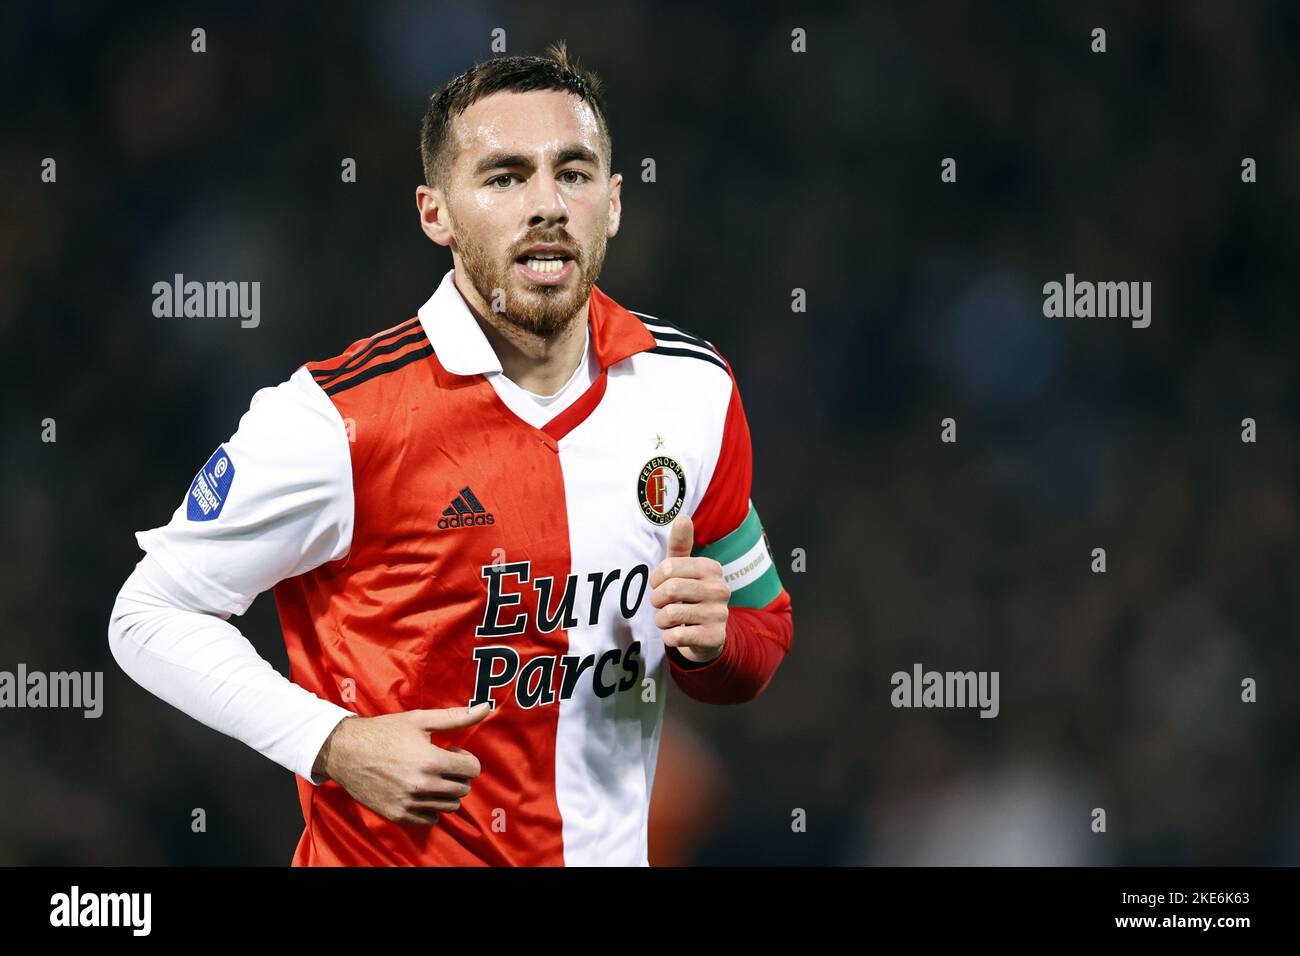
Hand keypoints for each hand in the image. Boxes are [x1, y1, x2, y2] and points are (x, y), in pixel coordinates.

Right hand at [312, 702, 489, 825]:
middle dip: (457, 775)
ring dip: (446, 791)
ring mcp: (409, 802)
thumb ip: (456, 717)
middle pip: (463, 789)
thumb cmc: (384, 732)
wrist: (346, 752)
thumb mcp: (420, 720)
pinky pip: (430, 819)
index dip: (466, 759)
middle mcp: (422, 785)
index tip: (452, 752)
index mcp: (431, 760)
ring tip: (430, 776)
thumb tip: (487, 707)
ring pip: (449, 806)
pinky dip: (431, 807)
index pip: (472, 770)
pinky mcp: (398, 814)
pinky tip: (420, 790)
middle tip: (441, 763)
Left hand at [649, 514, 729, 663]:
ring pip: (670, 615)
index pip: (668, 568)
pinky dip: (668, 637)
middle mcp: (720, 589)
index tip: (660, 585)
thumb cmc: (690, 596)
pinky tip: (678, 634)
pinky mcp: (714, 637)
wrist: (708, 636)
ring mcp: (719, 614)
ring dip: (661, 620)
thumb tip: (682, 517)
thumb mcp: (684, 570)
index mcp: (711, 568)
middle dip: (657, 600)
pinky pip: (676, 636)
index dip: (656, 579)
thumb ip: (681, 545)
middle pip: (670, 590)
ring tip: (669, 620)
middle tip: (662, 604)